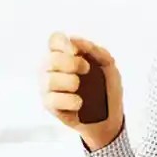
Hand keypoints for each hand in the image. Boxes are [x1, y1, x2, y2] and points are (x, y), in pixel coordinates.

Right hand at [43, 32, 124, 150]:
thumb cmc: (105, 88)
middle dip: (72, 63)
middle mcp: (51, 68)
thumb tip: (74, 40)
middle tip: (86, 70)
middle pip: (51, 58)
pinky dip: (71, 101)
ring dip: (71, 82)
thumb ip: (94, 50)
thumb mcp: (107, 65)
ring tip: (79, 88)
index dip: (64, 43)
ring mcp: (47, 86)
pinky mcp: (49, 104)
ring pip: (50, 80)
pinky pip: (53, 100)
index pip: (54, 40)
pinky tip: (79, 103)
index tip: (76, 52)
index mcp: (64, 54)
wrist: (109, 116)